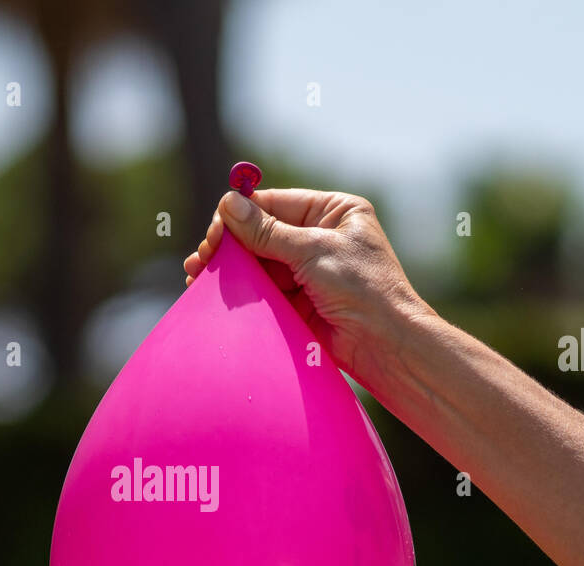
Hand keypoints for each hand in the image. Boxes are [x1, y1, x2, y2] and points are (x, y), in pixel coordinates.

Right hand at [183, 188, 435, 388]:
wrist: (385, 344)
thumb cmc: (364, 289)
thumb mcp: (313, 251)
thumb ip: (267, 231)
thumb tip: (229, 203)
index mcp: (332, 212)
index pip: (274, 204)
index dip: (240, 215)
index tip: (214, 232)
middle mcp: (319, 237)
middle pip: (260, 233)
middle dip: (229, 245)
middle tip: (202, 259)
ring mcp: (307, 271)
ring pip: (257, 264)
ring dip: (230, 269)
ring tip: (197, 275)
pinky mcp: (298, 302)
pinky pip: (262, 290)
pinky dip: (240, 291)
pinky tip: (216, 290)